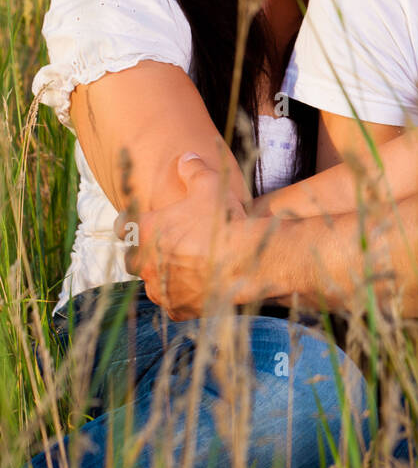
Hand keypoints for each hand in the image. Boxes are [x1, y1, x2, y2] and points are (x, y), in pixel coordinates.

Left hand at [117, 153, 254, 319]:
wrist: (244, 261)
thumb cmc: (223, 220)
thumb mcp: (209, 184)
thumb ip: (192, 169)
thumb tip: (186, 158)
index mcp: (146, 231)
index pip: (123, 227)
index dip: (130, 223)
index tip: (139, 222)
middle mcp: (146, 263)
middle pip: (133, 260)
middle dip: (146, 254)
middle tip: (166, 247)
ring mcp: (161, 289)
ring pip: (153, 283)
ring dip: (164, 276)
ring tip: (187, 268)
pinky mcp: (177, 309)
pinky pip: (174, 303)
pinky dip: (183, 296)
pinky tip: (200, 287)